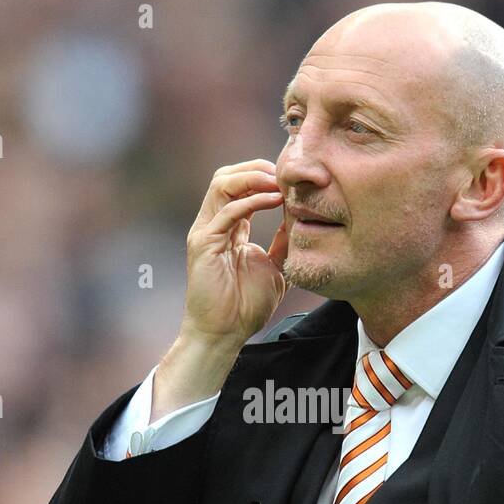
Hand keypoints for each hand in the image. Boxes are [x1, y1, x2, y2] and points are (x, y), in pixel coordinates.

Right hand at [182, 158, 288, 346]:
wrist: (224, 334)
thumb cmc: (245, 306)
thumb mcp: (275, 266)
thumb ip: (283, 242)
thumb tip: (300, 219)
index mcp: (228, 228)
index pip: (240, 186)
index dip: (264, 176)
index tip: (293, 179)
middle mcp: (213, 225)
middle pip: (227, 176)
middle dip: (257, 168)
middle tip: (286, 172)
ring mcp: (206, 232)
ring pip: (221, 184)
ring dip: (252, 177)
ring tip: (279, 182)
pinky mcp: (203, 244)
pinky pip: (226, 212)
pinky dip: (251, 201)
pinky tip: (274, 200)